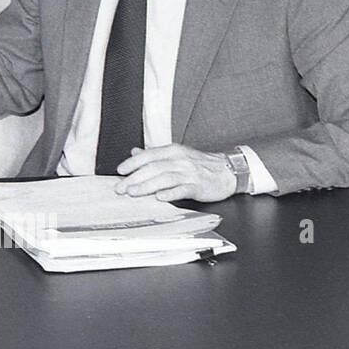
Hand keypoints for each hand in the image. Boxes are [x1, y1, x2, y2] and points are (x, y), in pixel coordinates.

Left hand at [114, 144, 236, 202]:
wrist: (229, 170)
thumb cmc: (201, 164)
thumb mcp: (177, 154)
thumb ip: (155, 155)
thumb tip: (134, 152)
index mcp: (173, 151)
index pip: (148, 156)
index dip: (132, 163)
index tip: (120, 171)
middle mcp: (180, 160)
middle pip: (153, 168)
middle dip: (134, 178)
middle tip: (120, 188)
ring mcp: (190, 173)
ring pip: (164, 178)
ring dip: (147, 186)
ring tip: (133, 193)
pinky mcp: (199, 186)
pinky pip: (183, 189)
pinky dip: (170, 193)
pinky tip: (160, 198)